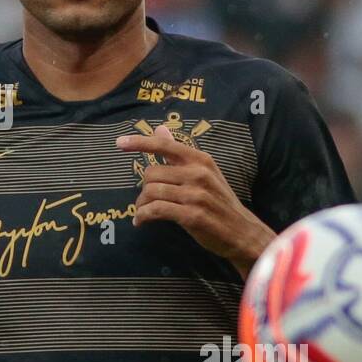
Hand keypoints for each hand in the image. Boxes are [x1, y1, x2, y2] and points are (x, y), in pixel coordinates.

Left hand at [116, 124, 274, 277]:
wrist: (242, 232)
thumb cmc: (219, 201)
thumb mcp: (204, 173)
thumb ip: (179, 153)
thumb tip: (160, 129)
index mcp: (200, 160)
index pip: (165, 145)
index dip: (140, 142)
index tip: (119, 143)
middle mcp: (198, 174)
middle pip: (151, 173)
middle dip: (143, 189)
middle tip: (145, 200)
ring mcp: (196, 195)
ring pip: (151, 192)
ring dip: (141, 205)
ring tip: (143, 212)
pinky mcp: (192, 216)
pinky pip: (156, 210)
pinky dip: (143, 216)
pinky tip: (141, 221)